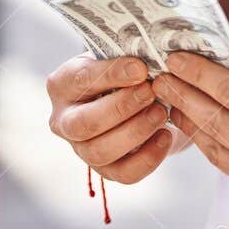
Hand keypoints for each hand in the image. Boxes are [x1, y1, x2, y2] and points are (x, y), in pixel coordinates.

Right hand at [46, 55, 174, 183]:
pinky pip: (124, 174)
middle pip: (83, 123)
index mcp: (63, 84)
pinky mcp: (106, 171)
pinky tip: (166, 135)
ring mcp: (82, 149)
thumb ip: (129, 54)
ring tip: (161, 112)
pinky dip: (148, 157)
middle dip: (121, 108)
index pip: (81, 80)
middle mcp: (64, 120)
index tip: (141, 68)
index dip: (112, 75)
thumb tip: (148, 55)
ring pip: (100, 152)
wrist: (144, 97)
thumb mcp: (124, 55)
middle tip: (151, 92)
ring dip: (135, 131)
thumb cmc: (130, 70)